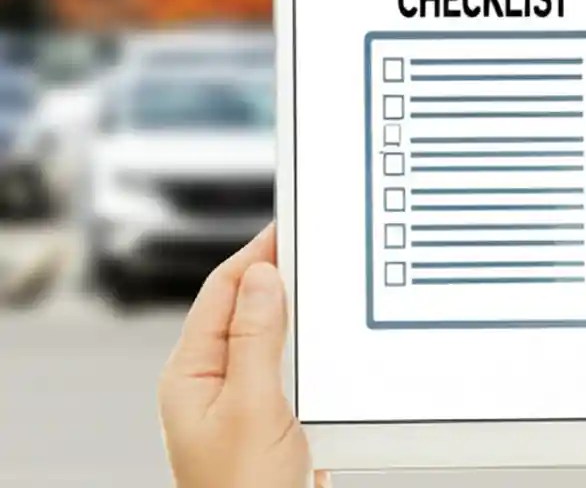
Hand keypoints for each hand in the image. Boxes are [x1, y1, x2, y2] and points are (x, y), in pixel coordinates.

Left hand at [159, 224, 328, 487]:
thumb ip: (256, 338)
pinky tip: (336, 343)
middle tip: (317, 245)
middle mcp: (211, 384)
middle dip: (281, 276)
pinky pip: (292, 367)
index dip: (255, 254)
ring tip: (329, 284)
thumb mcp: (253, 406)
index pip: (221, 292)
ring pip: (274, 336)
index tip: (287, 225)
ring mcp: (243, 401)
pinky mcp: (273, 419)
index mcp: (190, 375)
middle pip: (246, 308)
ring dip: (301, 313)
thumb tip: (262, 277)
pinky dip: (314, 348)